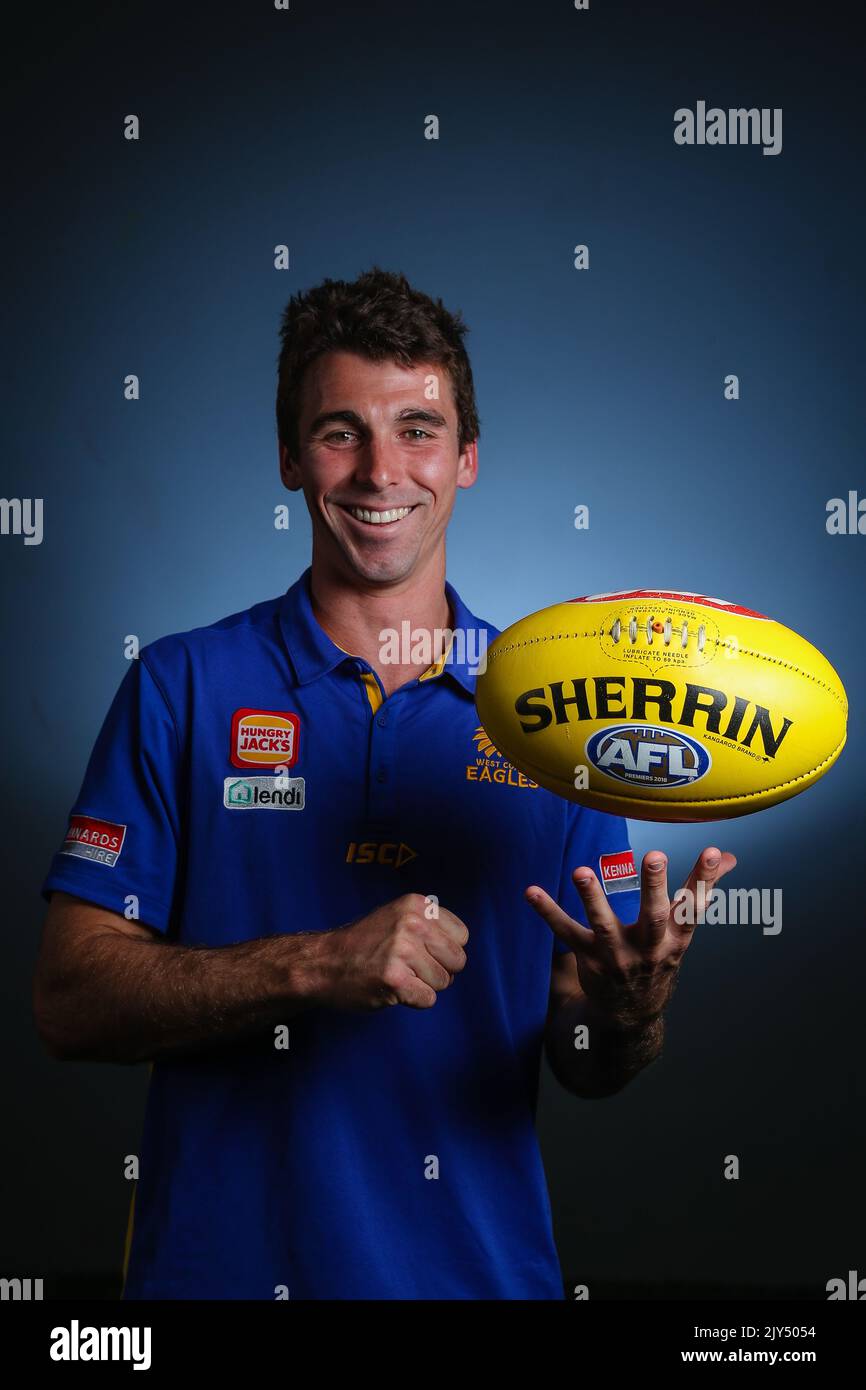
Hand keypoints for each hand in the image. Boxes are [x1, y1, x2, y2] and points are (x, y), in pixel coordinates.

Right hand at [313, 893, 468, 1010]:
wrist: (324, 962)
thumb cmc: (363, 943)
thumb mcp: (397, 916)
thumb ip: (428, 924)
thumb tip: (459, 945)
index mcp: (417, 905)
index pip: (462, 935)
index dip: (446, 949)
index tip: (426, 952)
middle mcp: (412, 924)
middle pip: (458, 960)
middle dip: (441, 970)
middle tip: (414, 969)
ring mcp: (403, 952)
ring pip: (444, 982)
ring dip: (425, 986)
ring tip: (400, 976)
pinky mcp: (395, 980)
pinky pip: (428, 999)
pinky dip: (414, 1000)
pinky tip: (394, 988)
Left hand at [526, 847, 736, 1028]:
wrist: (633, 1013)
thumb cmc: (659, 959)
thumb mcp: (683, 931)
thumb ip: (700, 889)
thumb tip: (728, 857)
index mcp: (676, 938)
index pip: (694, 906)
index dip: (704, 880)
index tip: (713, 852)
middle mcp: (650, 948)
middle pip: (655, 916)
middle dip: (655, 886)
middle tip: (654, 855)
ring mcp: (617, 955)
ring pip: (605, 926)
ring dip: (593, 899)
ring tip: (581, 872)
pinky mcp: (589, 959)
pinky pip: (566, 933)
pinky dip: (548, 912)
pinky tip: (531, 891)